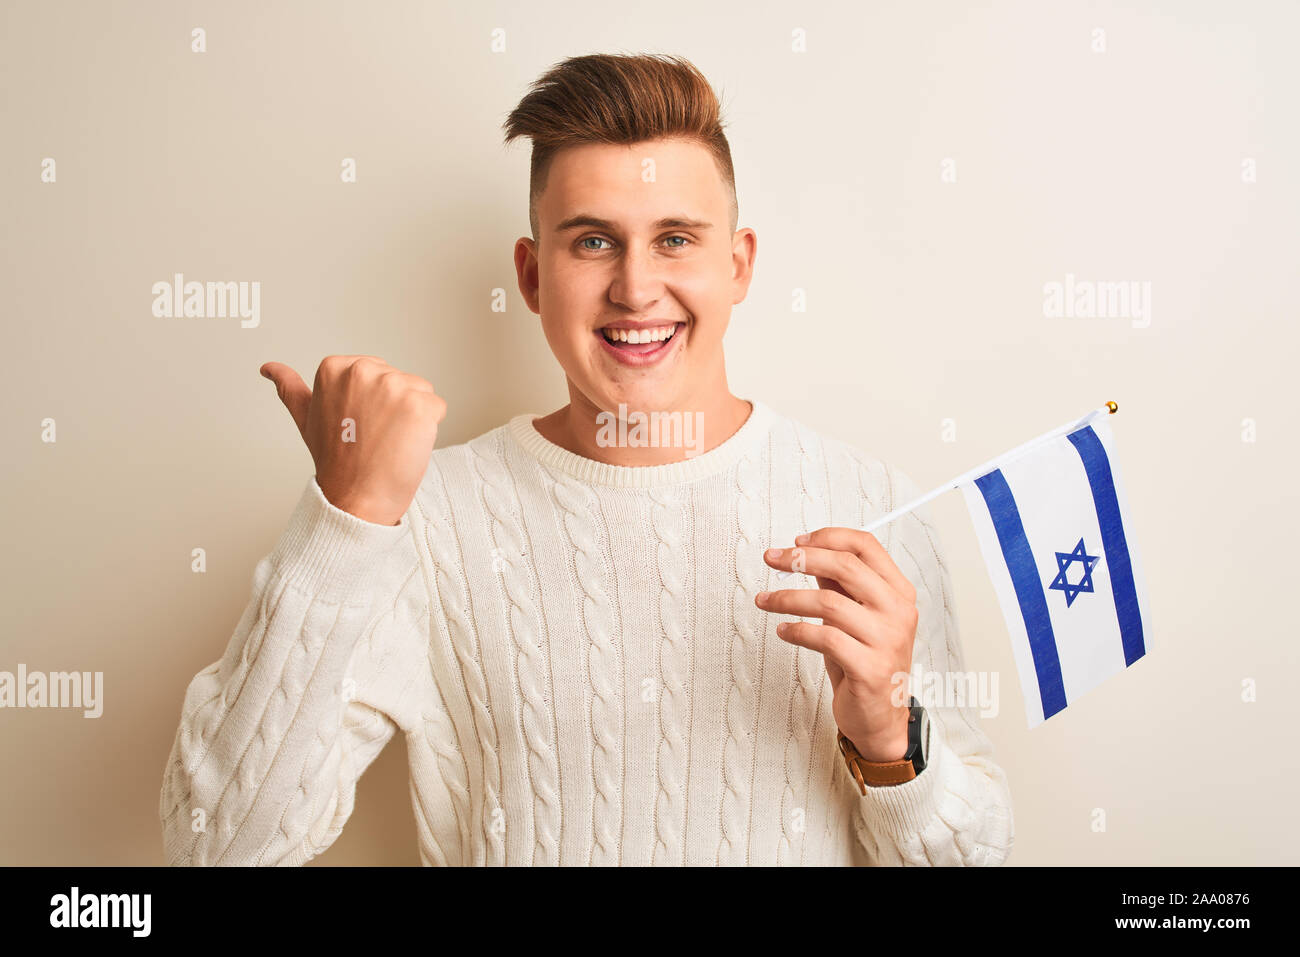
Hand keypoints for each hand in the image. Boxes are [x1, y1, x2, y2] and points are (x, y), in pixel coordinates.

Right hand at [260, 356, 446, 525]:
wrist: (355, 497)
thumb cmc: (334, 461)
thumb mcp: (305, 417)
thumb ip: (290, 388)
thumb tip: (268, 368)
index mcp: (335, 367)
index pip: (377, 371)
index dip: (373, 402)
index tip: (356, 423)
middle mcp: (364, 370)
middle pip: (400, 379)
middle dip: (394, 407)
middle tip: (372, 436)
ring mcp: (393, 386)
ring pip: (421, 392)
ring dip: (412, 418)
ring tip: (388, 441)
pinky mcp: (420, 405)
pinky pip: (437, 409)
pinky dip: (429, 429)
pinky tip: (404, 445)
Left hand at [756, 528, 918, 761]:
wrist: (880, 718)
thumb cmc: (865, 662)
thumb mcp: (854, 616)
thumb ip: (838, 585)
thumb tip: (806, 552)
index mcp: (899, 591)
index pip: (866, 546)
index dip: (828, 537)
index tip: (796, 542)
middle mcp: (899, 611)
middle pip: (846, 566)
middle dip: (801, 559)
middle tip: (772, 560)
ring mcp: (887, 640)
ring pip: (828, 603)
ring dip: (788, 598)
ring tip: (765, 601)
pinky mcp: (870, 668)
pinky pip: (824, 638)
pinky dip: (796, 631)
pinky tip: (783, 631)